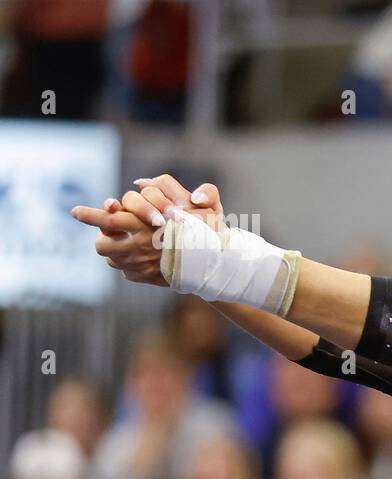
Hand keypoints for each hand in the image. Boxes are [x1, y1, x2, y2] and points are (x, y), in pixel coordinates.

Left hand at [70, 175, 223, 286]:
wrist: (216, 263)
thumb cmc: (203, 230)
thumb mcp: (188, 205)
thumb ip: (162, 189)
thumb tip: (135, 186)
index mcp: (143, 227)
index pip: (107, 220)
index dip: (88, 215)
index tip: (74, 211)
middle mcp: (137, 248)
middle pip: (102, 245)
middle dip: (103, 239)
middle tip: (110, 236)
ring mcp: (140, 266)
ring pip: (112, 260)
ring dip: (117, 253)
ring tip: (132, 248)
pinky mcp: (144, 279)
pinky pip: (127, 272)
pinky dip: (132, 266)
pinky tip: (146, 261)